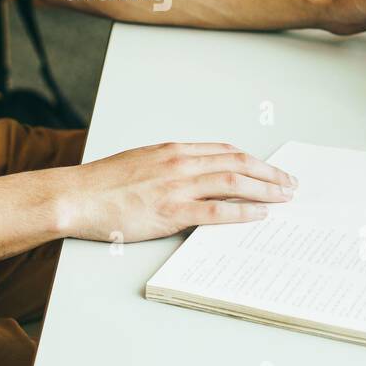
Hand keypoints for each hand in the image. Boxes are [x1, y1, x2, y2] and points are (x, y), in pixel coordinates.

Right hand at [54, 142, 296, 241]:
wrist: (76, 197)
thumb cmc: (102, 185)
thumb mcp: (141, 164)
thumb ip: (169, 168)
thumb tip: (193, 179)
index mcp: (173, 150)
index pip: (224, 150)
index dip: (252, 159)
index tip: (269, 169)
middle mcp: (180, 162)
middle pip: (237, 161)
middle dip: (269, 173)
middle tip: (289, 184)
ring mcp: (177, 186)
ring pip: (234, 181)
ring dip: (265, 189)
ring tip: (284, 198)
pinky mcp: (171, 211)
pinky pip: (217, 211)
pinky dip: (243, 212)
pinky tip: (260, 215)